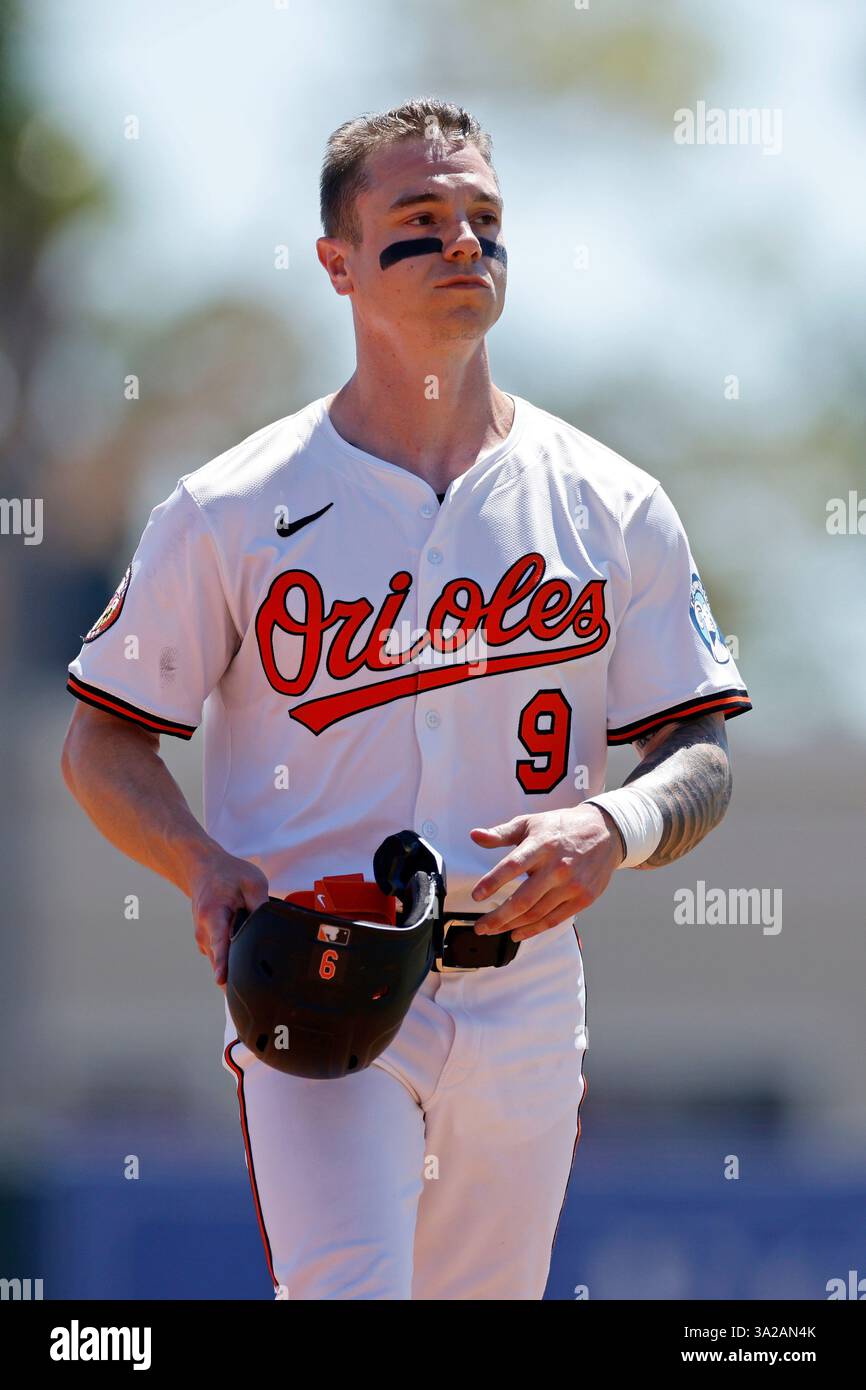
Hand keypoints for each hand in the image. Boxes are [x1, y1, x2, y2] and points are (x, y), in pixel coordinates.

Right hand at [187, 847, 269, 988]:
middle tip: (255, 990)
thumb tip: (272, 931)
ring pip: (219, 963)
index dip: (223, 964)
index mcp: (213, 916)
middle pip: (220, 962)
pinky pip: (219, 958)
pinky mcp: (206, 943)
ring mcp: (202, 940)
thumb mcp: (252, 883)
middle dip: (236, 975)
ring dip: (235, 968)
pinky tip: (245, 956)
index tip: (221, 980)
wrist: (203, 868)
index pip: (219, 944)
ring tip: (253, 974)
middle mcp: (203, 932)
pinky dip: (231, 961)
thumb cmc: (228, 874)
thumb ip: (261, 907)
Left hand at [468, 805, 624, 941]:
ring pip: (537, 913)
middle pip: (523, 899)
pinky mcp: (583, 898)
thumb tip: (474, 835)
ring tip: (492, 930)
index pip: (513, 866)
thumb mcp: (531, 823)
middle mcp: (557, 867)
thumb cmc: (562, 827)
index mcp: (541, 845)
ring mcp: (572, 885)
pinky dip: (533, 930)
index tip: (476, 896)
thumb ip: (501, 833)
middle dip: (498, 917)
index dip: (492, 882)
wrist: (606, 832)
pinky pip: (554, 920)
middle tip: (480, 927)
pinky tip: (516, 933)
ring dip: (511, 926)